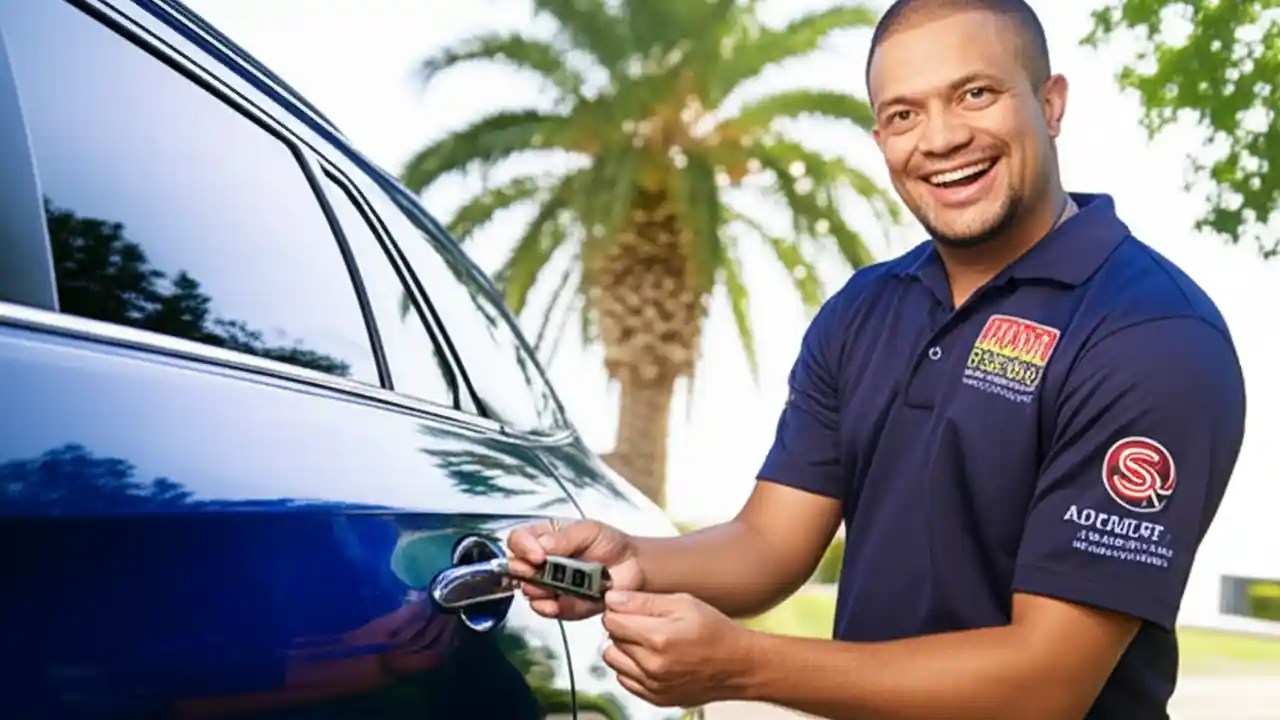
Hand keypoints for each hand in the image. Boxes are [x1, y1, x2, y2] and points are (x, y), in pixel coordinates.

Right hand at [507, 519, 644, 619]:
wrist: (633, 567)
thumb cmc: (609, 543)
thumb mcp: (588, 530)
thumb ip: (563, 538)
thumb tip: (541, 545)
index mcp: (543, 537)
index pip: (518, 540)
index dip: (522, 547)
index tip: (537, 555)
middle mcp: (541, 562)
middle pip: (516, 567)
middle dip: (525, 571)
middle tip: (539, 570)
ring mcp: (549, 585)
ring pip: (529, 591)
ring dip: (539, 590)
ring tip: (555, 586)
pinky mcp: (560, 605)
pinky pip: (547, 610)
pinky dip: (552, 607)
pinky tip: (560, 601)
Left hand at [600, 590, 753, 707]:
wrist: (738, 666)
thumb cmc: (716, 632)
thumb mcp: (684, 603)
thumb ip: (644, 600)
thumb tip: (613, 598)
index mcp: (658, 638)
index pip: (612, 619)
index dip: (618, 608)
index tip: (627, 605)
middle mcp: (652, 666)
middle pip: (611, 638)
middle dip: (622, 626)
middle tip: (644, 621)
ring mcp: (653, 685)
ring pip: (613, 660)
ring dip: (623, 647)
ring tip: (646, 640)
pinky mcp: (655, 697)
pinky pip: (625, 679)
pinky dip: (631, 667)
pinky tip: (650, 657)